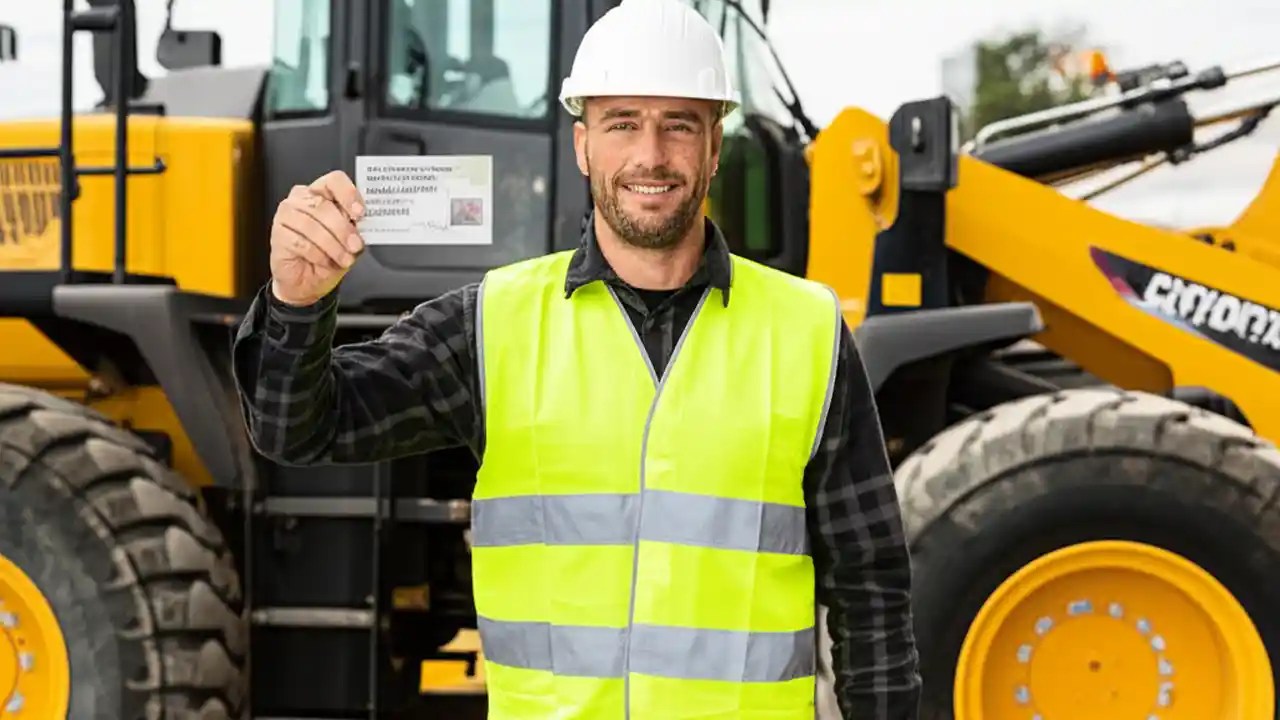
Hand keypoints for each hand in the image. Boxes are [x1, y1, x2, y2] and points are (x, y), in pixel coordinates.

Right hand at [269, 170, 366, 306]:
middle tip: (355, 245)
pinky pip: (300, 242)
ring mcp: (286, 215)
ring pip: (311, 225)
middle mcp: (301, 199)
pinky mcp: (278, 235)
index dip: (348, 195)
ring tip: (343, 258)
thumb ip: (355, 226)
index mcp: (322, 193)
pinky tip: (324, 261)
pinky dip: (317, 255)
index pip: (334, 181)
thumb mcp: (348, 240)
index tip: (359, 213)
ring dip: (332, 245)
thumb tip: (364, 223)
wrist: (308, 282)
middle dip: (343, 229)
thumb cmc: (328, 257)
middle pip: (322, 205)